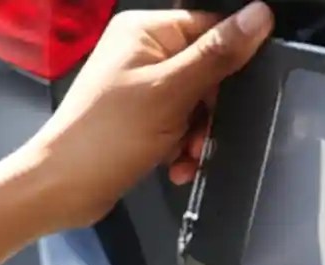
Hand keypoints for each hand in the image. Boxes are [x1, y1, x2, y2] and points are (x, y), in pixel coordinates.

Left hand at [14, 3, 273, 230]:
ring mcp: (140, 85)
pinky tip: (177, 166)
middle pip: (206, 71)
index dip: (230, 64)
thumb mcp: (171, 91)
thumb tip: (261, 14)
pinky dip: (182, 147)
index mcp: (146, 30)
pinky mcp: (139, 117)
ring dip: (198, 135)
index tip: (235, 98)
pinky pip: (179, 124)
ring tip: (186, 158)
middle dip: (211, 111)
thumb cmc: (110, 134)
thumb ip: (218, 54)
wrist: (63, 187)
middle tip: (202, 138)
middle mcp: (142, 51)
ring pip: (196, 104)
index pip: (211, 29)